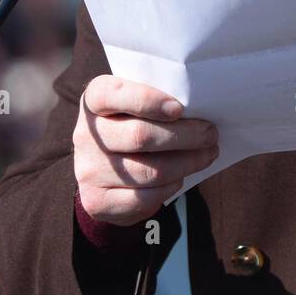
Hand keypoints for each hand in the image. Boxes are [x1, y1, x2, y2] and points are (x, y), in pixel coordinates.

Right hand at [73, 76, 218, 228]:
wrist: (104, 172)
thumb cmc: (132, 126)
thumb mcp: (137, 105)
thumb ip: (158, 100)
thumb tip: (201, 110)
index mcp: (93, 101)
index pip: (112, 94)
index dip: (146, 100)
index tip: (178, 108)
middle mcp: (85, 135)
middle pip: (140, 136)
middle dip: (185, 136)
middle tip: (210, 134)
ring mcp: (89, 170)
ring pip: (149, 171)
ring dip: (188, 163)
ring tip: (207, 154)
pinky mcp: (97, 200)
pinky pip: (144, 197)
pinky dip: (170, 187)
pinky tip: (181, 177)